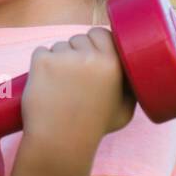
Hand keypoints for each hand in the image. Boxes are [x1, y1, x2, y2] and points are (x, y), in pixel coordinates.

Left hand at [19, 27, 136, 161]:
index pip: (101, 33)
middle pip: (79, 39)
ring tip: (60, 87)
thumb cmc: (93, 127)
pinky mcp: (43, 62)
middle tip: (73, 78)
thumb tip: (135, 74)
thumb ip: (131, 89)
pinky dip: (40, 65)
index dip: (93, 44)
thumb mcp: (125, 110)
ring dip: (58, 60)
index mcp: (114, 63)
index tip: (89, 59)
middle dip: (75, 53)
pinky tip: (45, 84)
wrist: (61, 142)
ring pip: (59, 46)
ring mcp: (66, 57)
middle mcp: (91, 57)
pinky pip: (41, 52)